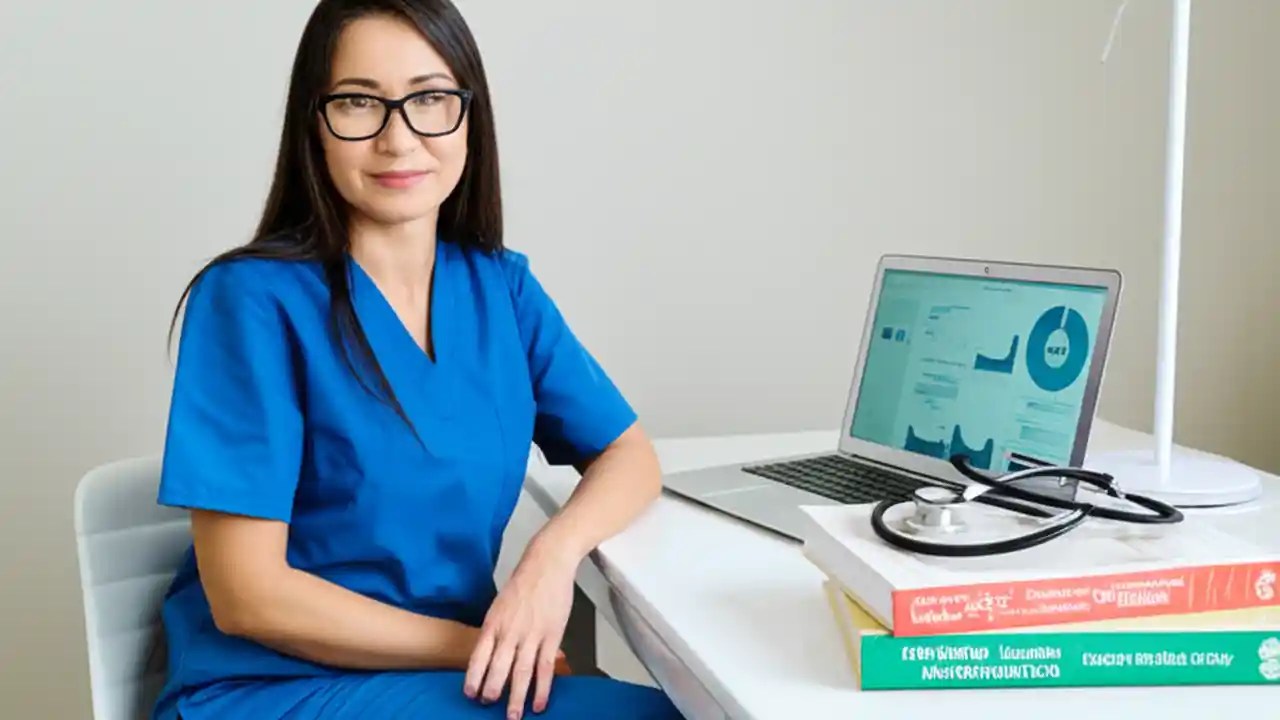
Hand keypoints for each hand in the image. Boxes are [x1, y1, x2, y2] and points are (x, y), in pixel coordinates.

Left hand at [464, 537, 579, 717]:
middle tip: (489, 707)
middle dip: (492, 692)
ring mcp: (531, 635)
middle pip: (498, 669)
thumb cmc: (524, 582)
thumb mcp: (500, 604)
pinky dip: (542, 689)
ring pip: (521, 673)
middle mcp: (509, 631)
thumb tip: (491, 652)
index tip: (470, 695)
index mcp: (493, 623)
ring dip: (516, 698)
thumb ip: (496, 629)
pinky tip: (539, 703)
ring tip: (512, 716)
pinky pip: (544, 668)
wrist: (547, 563)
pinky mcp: (551, 635)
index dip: (473, 678)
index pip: (479, 657)